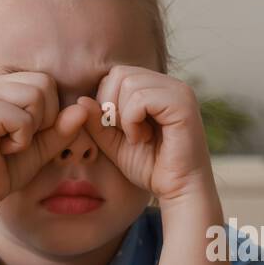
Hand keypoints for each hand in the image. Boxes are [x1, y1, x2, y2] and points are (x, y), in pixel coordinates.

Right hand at [0, 71, 87, 206]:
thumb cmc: (8, 164)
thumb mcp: (43, 144)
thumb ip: (63, 126)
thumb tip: (85, 108)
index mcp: (2, 79)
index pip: (47, 81)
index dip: (47, 114)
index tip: (22, 132)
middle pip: (44, 85)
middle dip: (42, 119)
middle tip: (16, 138)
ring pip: (35, 98)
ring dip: (30, 130)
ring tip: (8, 142)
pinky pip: (23, 120)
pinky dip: (20, 141)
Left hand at [80, 66, 213, 203]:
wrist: (178, 191)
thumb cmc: (151, 168)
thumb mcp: (115, 143)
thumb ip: (98, 122)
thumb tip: (81, 100)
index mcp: (157, 88)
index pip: (117, 75)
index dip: (106, 101)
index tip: (118, 130)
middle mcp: (170, 84)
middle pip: (119, 74)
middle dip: (111, 106)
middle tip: (126, 133)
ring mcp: (178, 92)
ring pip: (128, 83)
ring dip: (123, 116)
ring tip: (137, 137)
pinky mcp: (182, 104)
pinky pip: (141, 98)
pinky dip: (132, 120)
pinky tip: (142, 138)